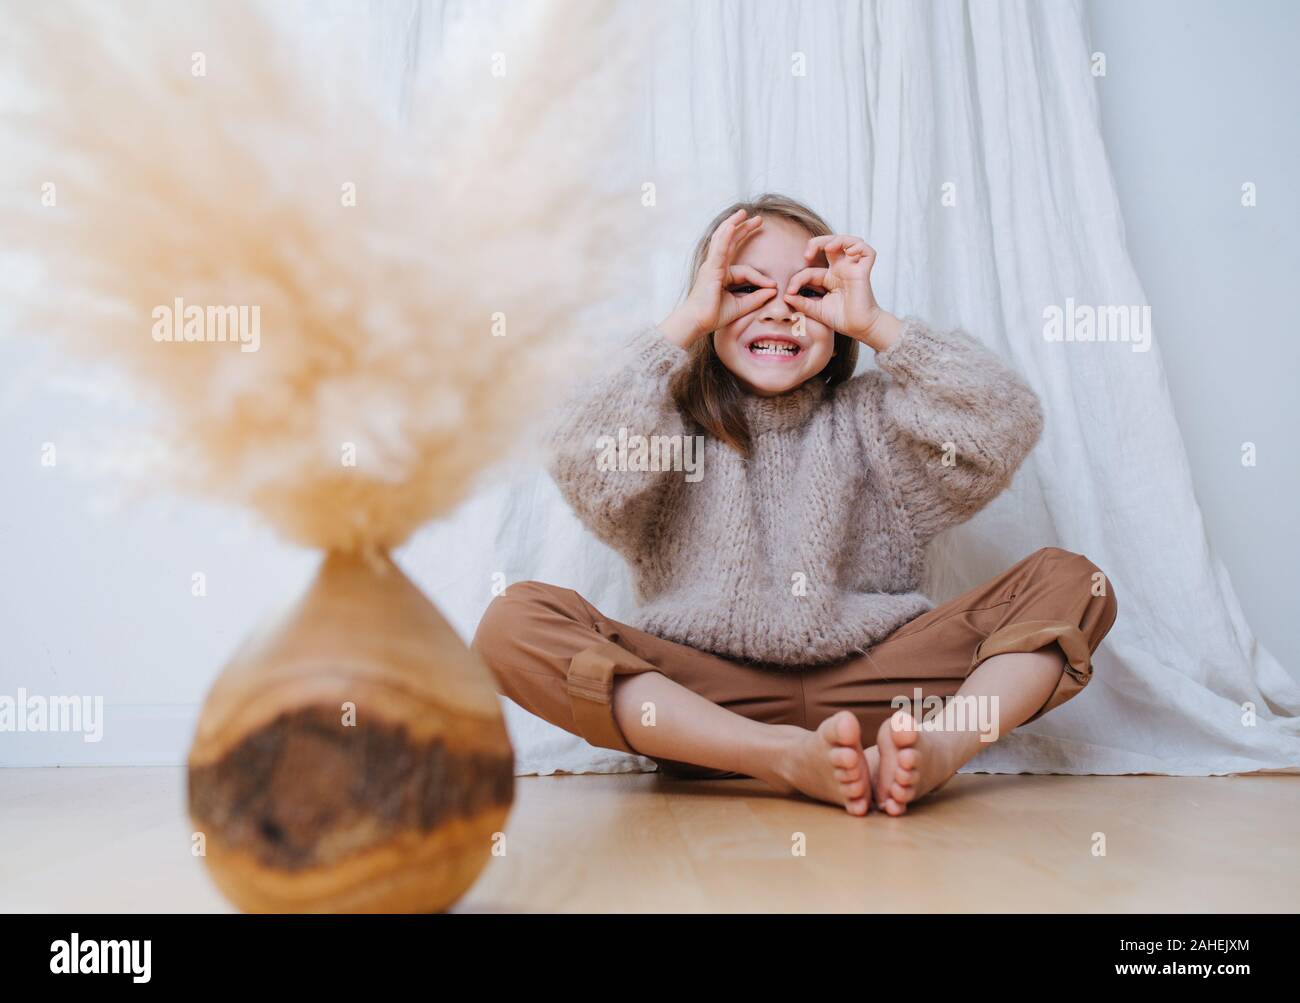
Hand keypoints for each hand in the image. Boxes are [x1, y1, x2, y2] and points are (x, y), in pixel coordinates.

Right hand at [658, 209, 776, 347]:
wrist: (697, 322)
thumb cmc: (713, 315)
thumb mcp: (741, 306)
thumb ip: (756, 298)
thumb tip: (774, 290)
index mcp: (721, 274)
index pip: (746, 270)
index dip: (761, 278)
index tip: (773, 286)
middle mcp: (715, 266)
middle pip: (731, 243)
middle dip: (744, 229)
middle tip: (758, 219)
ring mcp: (711, 265)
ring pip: (723, 239)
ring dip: (733, 224)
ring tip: (743, 213)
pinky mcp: (711, 268)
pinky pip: (719, 249)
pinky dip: (726, 236)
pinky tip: (732, 226)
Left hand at [783, 235, 900, 351]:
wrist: (859, 329)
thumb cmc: (841, 319)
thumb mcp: (816, 310)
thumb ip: (801, 303)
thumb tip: (786, 295)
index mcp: (829, 278)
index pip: (810, 270)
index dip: (797, 279)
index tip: (790, 292)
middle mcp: (841, 270)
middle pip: (830, 244)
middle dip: (817, 243)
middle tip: (807, 254)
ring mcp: (852, 269)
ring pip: (848, 242)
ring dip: (837, 239)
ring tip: (828, 247)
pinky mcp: (863, 272)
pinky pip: (867, 252)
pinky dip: (859, 246)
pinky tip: (850, 252)